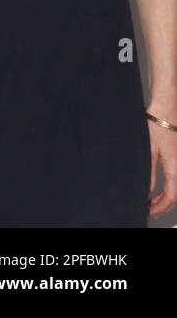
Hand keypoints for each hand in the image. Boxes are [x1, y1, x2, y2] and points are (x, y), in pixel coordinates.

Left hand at [147, 102, 176, 217]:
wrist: (166, 107)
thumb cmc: (157, 124)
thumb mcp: (147, 149)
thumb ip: (148, 171)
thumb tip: (145, 188)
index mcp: (174, 167)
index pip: (171, 196)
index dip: (160, 207)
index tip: (149, 211)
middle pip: (176, 194)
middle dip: (163, 205)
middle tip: (149, 209)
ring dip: (166, 196)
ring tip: (152, 201)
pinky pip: (175, 177)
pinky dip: (169, 186)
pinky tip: (159, 186)